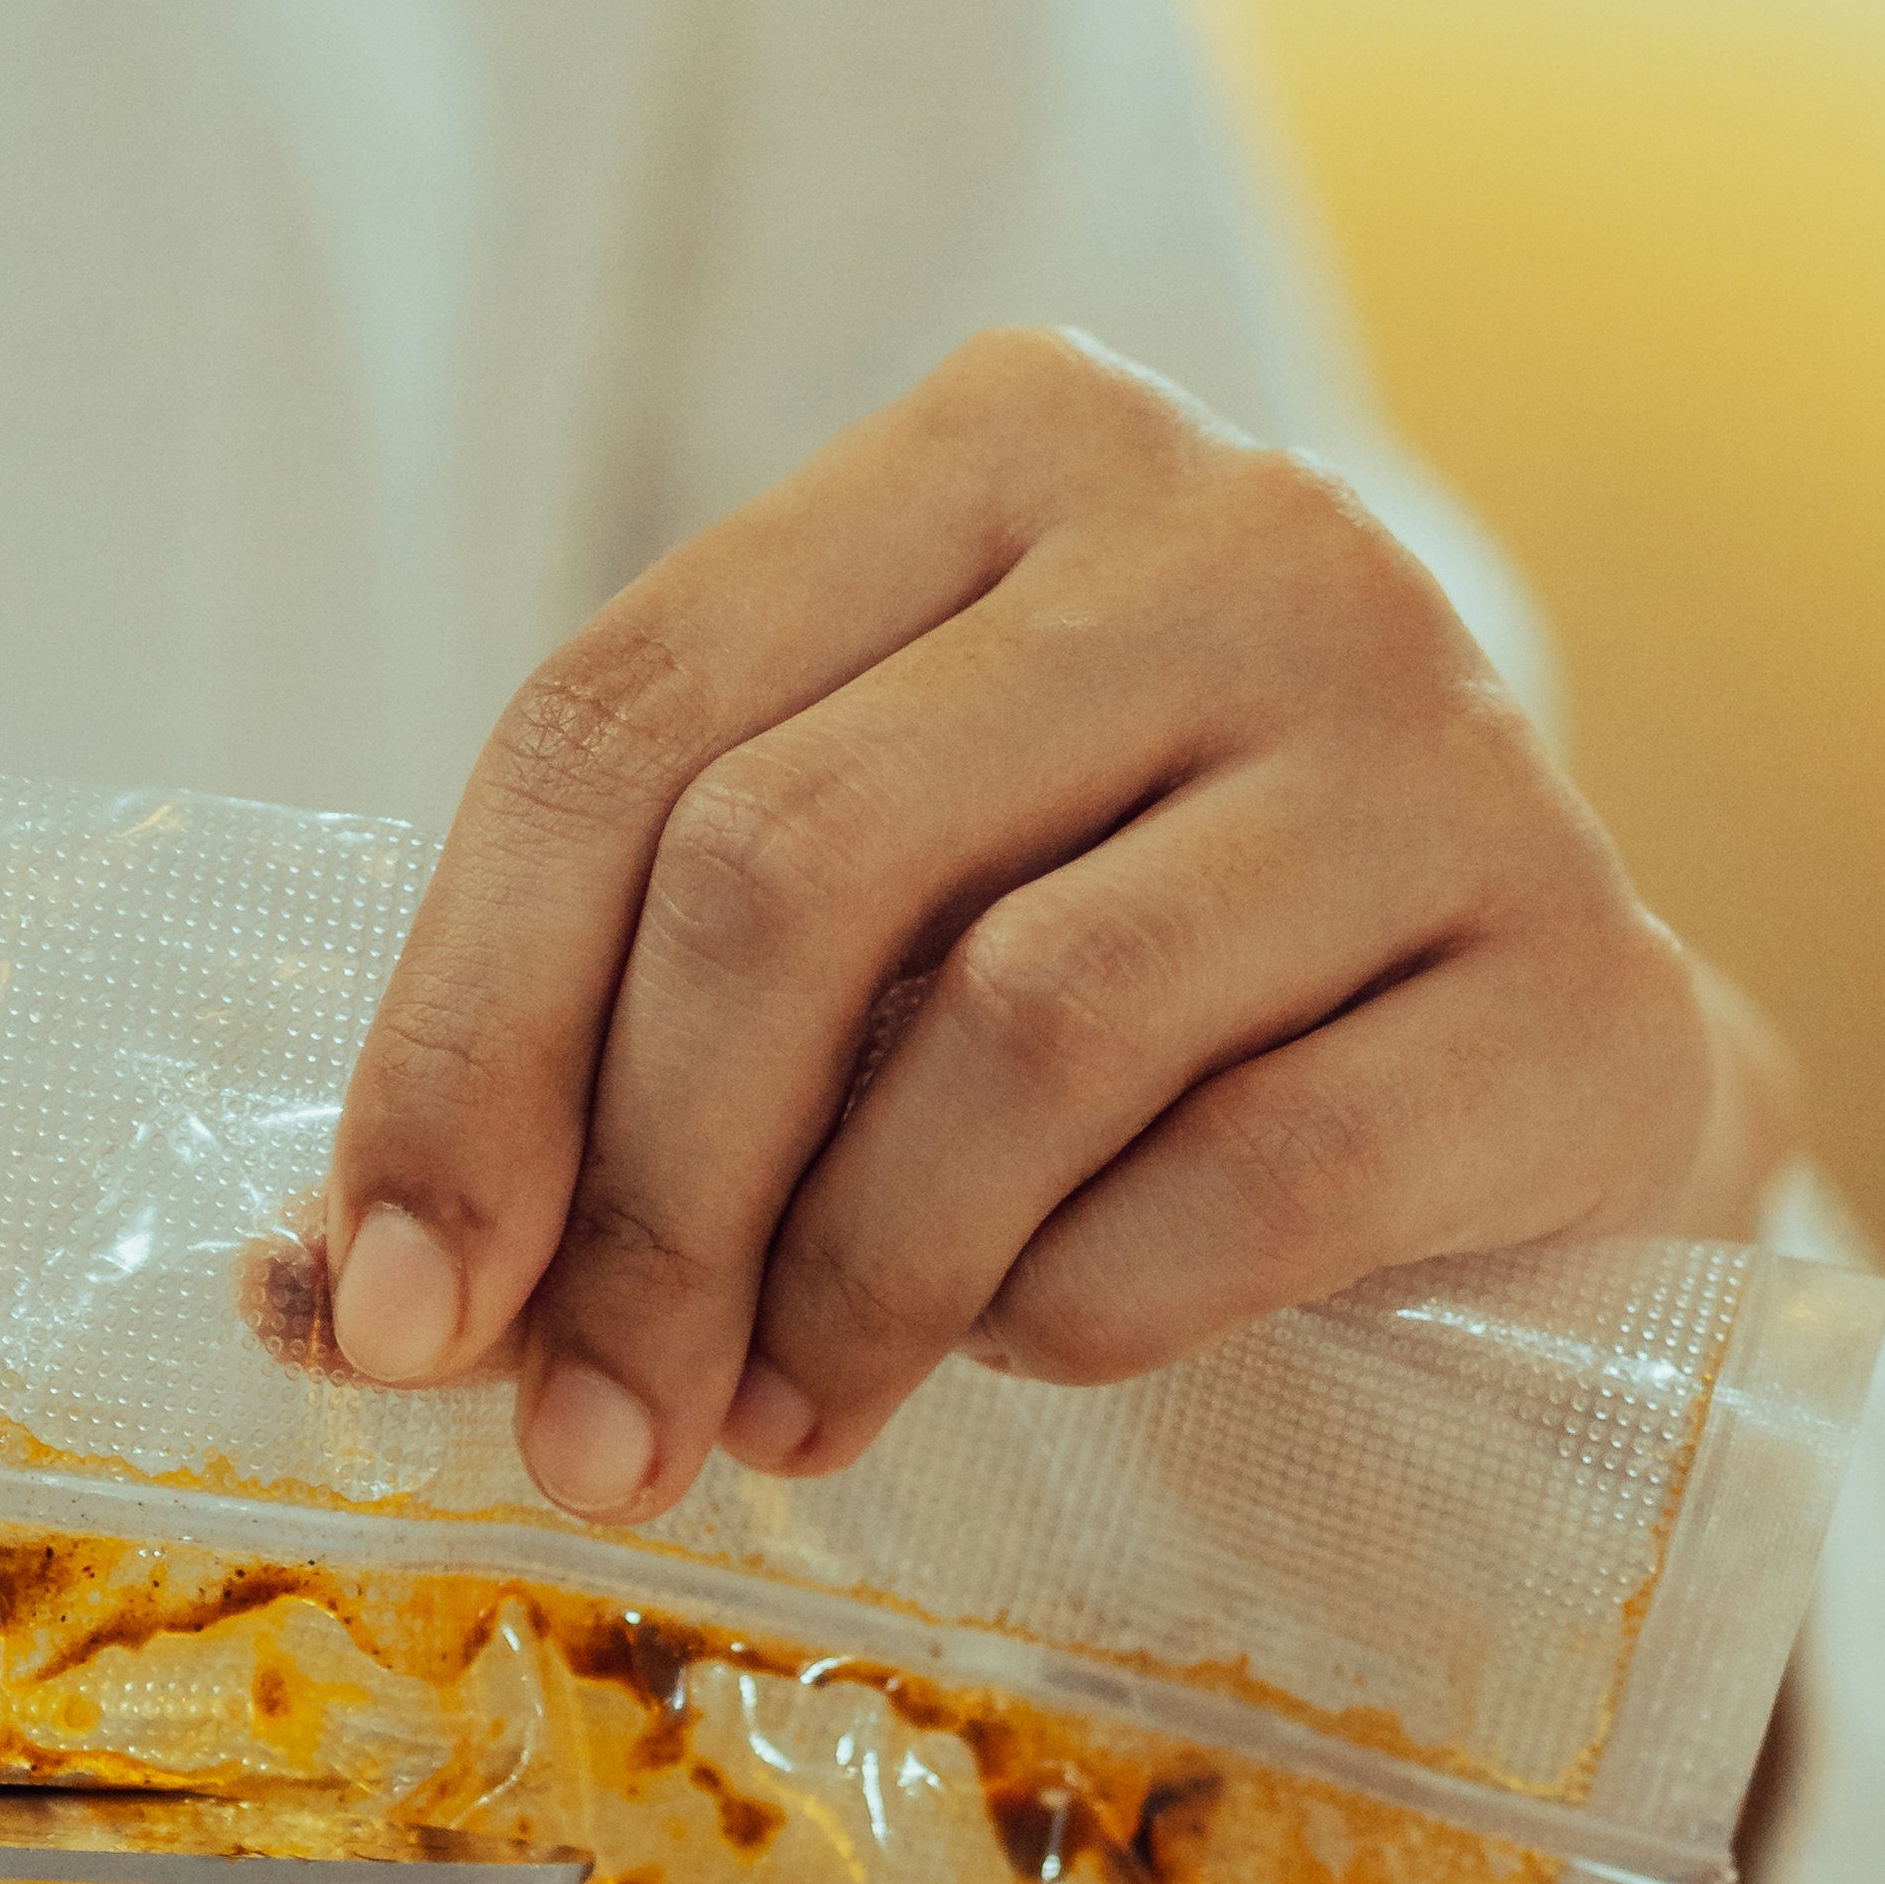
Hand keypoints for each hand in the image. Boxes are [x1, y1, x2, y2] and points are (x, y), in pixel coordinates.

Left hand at [326, 331, 1795, 1520]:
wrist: (1546, 1068)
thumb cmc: (1151, 992)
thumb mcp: (871, 945)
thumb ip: (607, 1050)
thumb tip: (317, 1292)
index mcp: (1001, 449)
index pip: (620, 718)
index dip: (463, 1039)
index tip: (388, 1310)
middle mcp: (1227, 530)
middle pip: (791, 866)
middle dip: (642, 1202)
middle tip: (602, 1434)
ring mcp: (1429, 735)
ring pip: (1017, 1027)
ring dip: (853, 1285)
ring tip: (804, 1414)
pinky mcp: (1568, 974)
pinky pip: (1243, 1182)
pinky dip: (1080, 1319)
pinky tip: (1037, 1351)